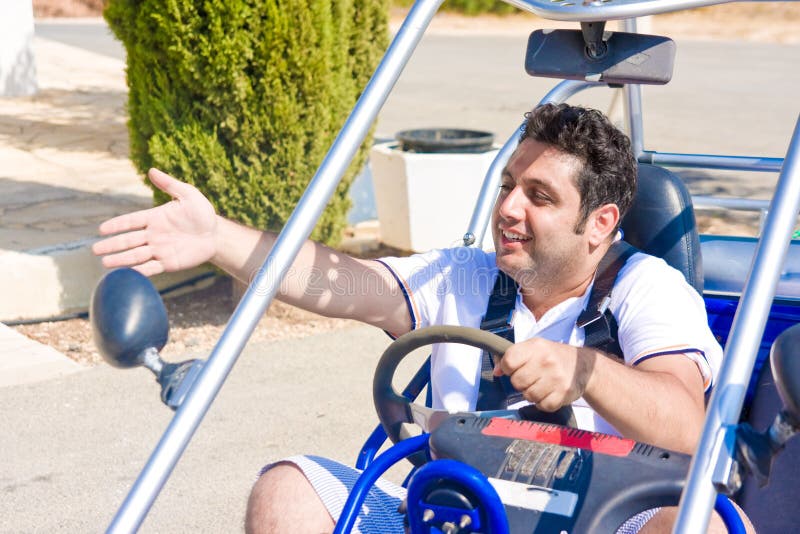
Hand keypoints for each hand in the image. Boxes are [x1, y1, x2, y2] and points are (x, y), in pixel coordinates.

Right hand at [92, 168, 217, 275]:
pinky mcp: (168, 263)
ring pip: (136, 255)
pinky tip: (128, 274)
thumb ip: (169, 184)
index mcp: (154, 218)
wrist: (216, 235)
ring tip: (105, 263)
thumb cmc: (202, 213)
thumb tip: (151, 170)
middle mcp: (153, 235)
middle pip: (128, 240)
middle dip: (112, 245)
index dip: (117, 225)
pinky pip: (151, 268)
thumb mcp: (188, 195)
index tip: (102, 229)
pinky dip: (140, 272)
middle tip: (95, 250)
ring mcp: (159, 250)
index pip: (131, 221)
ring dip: (121, 259)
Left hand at [493, 337, 595, 410]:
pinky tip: (549, 393)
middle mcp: (546, 361)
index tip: (515, 368)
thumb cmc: (552, 356)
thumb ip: (511, 356)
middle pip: (516, 382)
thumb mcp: (533, 348)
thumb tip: (496, 371)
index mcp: (536, 347)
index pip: (509, 361)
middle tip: (531, 377)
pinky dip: (542, 402)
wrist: (583, 366)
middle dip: (520, 382)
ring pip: (528, 396)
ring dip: (531, 393)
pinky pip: (541, 406)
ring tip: (541, 384)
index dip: (508, 367)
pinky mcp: (563, 394)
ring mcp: (556, 379)